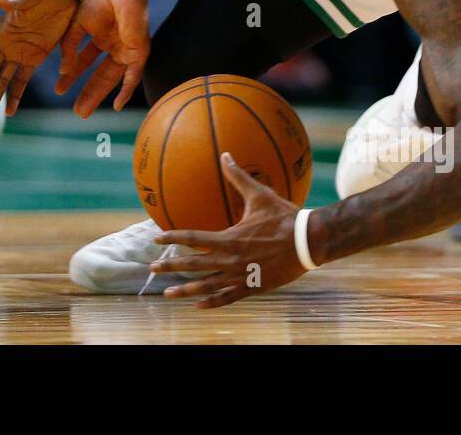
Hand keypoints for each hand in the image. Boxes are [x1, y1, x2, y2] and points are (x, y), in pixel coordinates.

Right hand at [56, 0, 149, 116]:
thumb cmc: (100, 0)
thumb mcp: (78, 25)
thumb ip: (70, 47)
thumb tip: (63, 70)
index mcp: (101, 39)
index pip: (85, 63)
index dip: (72, 77)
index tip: (59, 89)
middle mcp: (114, 47)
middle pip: (100, 76)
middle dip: (88, 93)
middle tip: (77, 111)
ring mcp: (126, 50)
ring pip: (113, 79)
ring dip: (100, 95)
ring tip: (84, 111)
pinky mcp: (138, 52)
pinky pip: (133, 76)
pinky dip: (126, 90)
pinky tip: (117, 104)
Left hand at [152, 153, 308, 308]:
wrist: (308, 242)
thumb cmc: (284, 217)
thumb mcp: (260, 195)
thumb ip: (238, 177)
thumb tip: (225, 155)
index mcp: (230, 238)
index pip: (194, 239)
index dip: (173, 238)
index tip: (156, 238)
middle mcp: (231, 260)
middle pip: (194, 265)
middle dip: (171, 267)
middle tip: (152, 268)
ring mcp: (241, 276)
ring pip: (207, 287)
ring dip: (185, 291)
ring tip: (167, 294)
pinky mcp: (252, 287)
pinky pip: (227, 298)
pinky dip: (212, 303)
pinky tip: (199, 306)